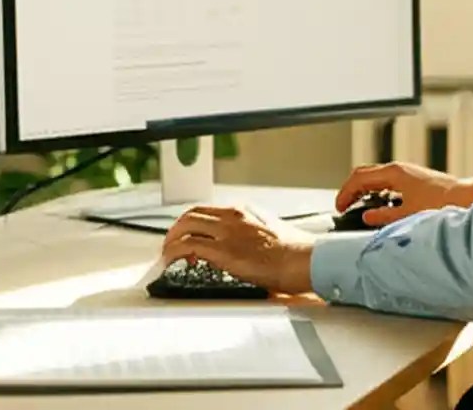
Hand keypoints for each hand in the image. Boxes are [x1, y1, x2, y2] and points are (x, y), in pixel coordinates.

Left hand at [161, 206, 315, 294]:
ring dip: (171, 240)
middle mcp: (231, 218)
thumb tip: (245, 240)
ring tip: (167, 255)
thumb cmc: (295, 251)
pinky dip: (174, 252)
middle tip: (170, 244)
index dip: (191, 223)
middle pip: (190, 215)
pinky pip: (188, 246)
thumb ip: (253, 230)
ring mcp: (226, 233)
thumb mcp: (271, 229)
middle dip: (175, 229)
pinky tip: (172, 261)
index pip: (206, 211)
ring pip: (185, 226)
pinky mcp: (224, 252)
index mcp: (242, 213)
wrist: (305, 260)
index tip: (187, 235)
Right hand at [335, 161, 472, 226]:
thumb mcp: (407, 215)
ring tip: (359, 206)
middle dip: (351, 189)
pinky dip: (376, 190)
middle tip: (344, 205)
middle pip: (364, 174)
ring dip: (364, 190)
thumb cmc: (442, 204)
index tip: (339, 207)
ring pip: (375, 176)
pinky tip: (380, 204)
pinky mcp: (414, 179)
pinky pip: (387, 181)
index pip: (358, 178)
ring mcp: (407, 172)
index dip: (345, 193)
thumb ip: (383, 216)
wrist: (466, 198)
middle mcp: (399, 169)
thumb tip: (366, 216)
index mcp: (393, 173)